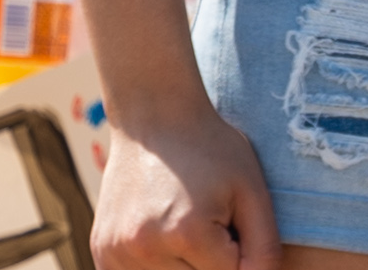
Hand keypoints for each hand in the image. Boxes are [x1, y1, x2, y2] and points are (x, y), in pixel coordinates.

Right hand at [94, 104, 277, 269]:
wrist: (152, 113)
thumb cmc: (209, 149)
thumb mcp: (252, 193)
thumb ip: (265, 253)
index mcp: (188, 235)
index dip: (238, 254)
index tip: (228, 222)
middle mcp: (145, 248)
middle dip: (210, 263)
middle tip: (206, 224)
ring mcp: (117, 252)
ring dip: (183, 267)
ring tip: (182, 229)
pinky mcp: (102, 251)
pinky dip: (156, 268)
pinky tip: (161, 240)